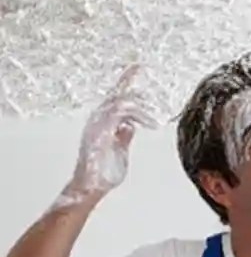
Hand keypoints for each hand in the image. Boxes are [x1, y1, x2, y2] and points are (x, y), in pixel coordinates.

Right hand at [65, 65, 158, 199]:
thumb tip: (130, 125)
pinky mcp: (99, 133)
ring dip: (138, 105)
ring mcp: (97, 125)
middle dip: (128, 81)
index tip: (137, 68)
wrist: (91, 187)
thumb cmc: (104, 172)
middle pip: (115, 94)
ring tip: (153, 117)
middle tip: (141, 69)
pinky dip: (134, 116)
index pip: (116, 98)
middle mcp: (98, 120)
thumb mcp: (120, 149)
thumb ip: (124, 136)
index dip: (125, 82)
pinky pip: (116, 115)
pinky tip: (147, 123)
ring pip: (117, 102)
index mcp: (104, 122)